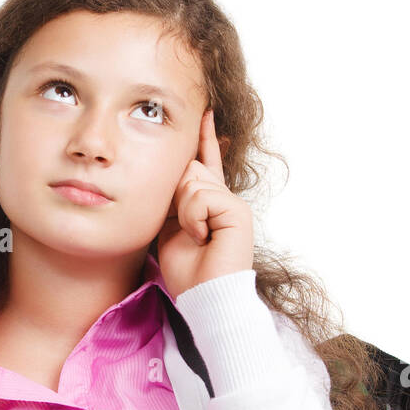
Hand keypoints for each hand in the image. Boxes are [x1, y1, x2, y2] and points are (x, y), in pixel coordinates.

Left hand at [156, 107, 254, 296]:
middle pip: (188, 169)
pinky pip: (200, 197)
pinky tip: (203, 237)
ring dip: (185, 212)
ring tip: (197, 237)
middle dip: (177, 198)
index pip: (206, 163)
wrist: (205, 297)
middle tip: (188, 231)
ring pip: (191, 181)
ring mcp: (232, 204)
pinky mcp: (237, 211)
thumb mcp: (171, 229)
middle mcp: (224, 199)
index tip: (204, 112)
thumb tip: (177, 173)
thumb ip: (174, 202)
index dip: (205, 139)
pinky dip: (194, 218)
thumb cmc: (187, 273)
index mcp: (208, 204)